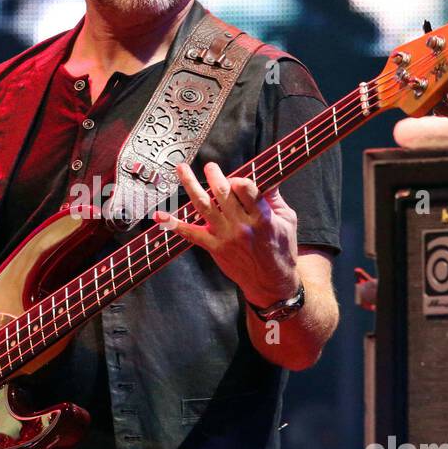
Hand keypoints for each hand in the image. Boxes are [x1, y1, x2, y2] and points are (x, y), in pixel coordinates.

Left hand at [154, 160, 299, 307]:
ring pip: (204, 206)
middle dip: (214, 176)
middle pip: (222, 194)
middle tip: (210, 166)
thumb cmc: (282, 248)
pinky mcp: (214, 247)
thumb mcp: (287, 220)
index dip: (238, 179)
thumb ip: (274, 197)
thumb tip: (266, 175)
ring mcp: (225, 237)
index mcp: (261, 217)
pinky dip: (174, 224)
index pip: (245, 188)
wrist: (271, 282)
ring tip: (182, 169)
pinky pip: (191, 234)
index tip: (236, 178)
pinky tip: (160, 215)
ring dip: (190, 185)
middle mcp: (241, 226)